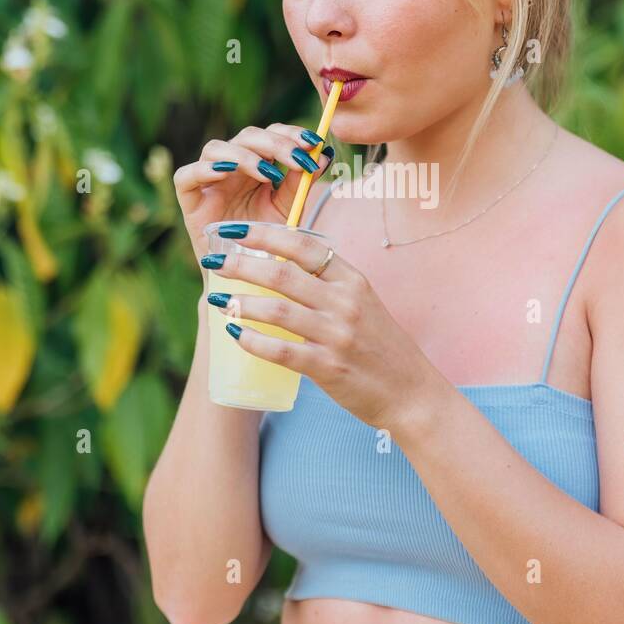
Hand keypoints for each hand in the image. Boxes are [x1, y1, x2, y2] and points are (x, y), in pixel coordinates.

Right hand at [173, 123, 333, 283]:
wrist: (248, 281)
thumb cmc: (269, 243)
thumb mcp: (289, 209)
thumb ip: (301, 182)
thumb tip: (324, 154)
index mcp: (258, 165)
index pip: (271, 134)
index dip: (290, 133)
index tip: (314, 143)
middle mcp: (232, 168)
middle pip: (246, 136)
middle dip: (275, 143)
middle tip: (299, 159)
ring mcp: (209, 182)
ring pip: (216, 148)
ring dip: (244, 155)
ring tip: (268, 175)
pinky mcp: (190, 202)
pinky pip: (185, 176)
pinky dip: (203, 169)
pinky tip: (226, 173)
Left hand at [203, 220, 440, 432]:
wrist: (411, 393)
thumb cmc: (381, 347)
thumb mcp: (363, 304)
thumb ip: (328, 284)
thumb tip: (280, 265)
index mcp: (353, 280)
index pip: (303, 245)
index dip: (263, 234)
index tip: (232, 229)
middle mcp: (345, 303)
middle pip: (282, 274)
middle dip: (240, 264)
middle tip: (211, 261)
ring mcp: (337, 335)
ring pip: (277, 310)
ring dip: (240, 303)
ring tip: (216, 299)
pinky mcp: (328, 368)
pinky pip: (282, 351)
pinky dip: (253, 341)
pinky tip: (234, 335)